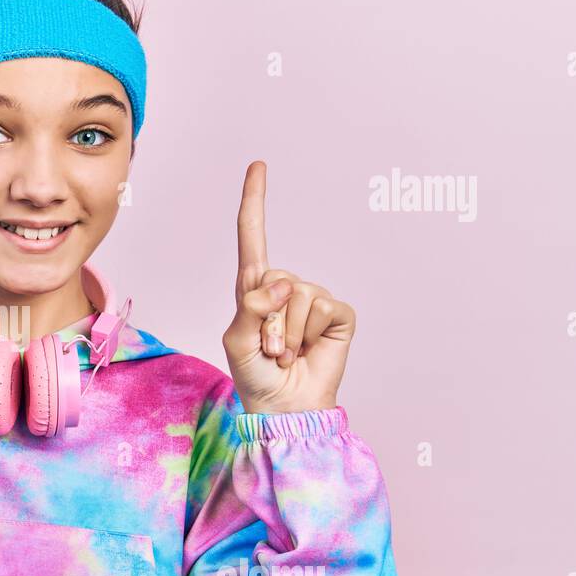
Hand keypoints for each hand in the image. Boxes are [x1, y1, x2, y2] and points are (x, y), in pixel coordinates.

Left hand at [221, 161, 355, 414]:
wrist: (286, 409)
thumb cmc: (256, 378)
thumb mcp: (237, 342)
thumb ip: (251, 309)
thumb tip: (284, 284)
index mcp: (254, 290)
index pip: (254, 238)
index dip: (255, 202)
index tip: (258, 166)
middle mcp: (285, 288)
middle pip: (275, 278)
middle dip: (268, 320)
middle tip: (270, 349)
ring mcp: (313, 299)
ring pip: (299, 297)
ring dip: (288, 333)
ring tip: (286, 353)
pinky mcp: (337, 313)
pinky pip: (322, 307)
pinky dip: (311, 333)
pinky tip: (308, 350)